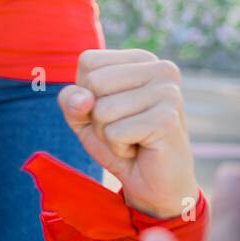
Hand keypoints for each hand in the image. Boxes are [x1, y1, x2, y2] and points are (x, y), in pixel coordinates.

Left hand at [57, 48, 198, 218]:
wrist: (152, 181)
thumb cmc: (118, 140)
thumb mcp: (82, 114)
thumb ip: (71, 99)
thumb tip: (83, 99)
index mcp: (141, 59)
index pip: (89, 62)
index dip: (86, 91)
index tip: (111, 107)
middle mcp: (161, 69)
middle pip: (94, 82)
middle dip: (96, 114)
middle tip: (123, 126)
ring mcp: (168, 93)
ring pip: (102, 109)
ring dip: (107, 133)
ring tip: (132, 137)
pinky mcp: (168, 120)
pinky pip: (115, 132)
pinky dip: (118, 147)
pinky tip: (140, 148)